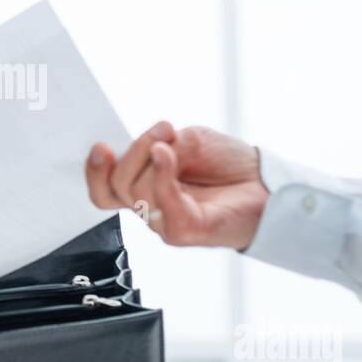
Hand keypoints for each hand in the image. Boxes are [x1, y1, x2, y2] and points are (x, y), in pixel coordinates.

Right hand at [85, 121, 269, 250]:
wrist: (267, 181)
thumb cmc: (227, 163)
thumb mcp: (186, 141)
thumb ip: (159, 147)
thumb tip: (149, 153)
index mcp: (145, 189)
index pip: (104, 191)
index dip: (94, 172)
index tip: (101, 146)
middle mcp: (151, 209)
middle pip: (118, 187)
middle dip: (133, 151)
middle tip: (162, 131)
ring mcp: (167, 222)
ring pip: (136, 192)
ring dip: (152, 155)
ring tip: (177, 138)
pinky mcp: (187, 230)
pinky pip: (163, 204)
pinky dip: (163, 175)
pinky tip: (170, 154)